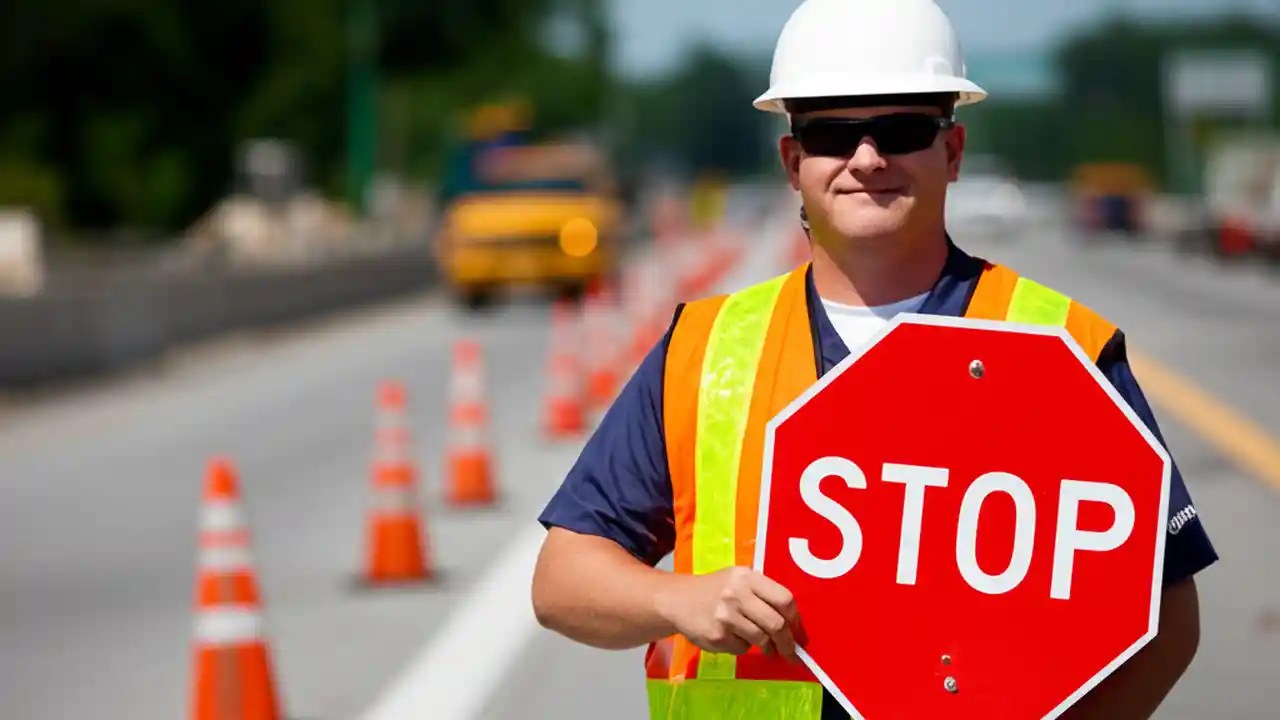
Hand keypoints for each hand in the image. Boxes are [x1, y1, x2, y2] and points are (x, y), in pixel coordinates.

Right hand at [657, 566, 805, 660]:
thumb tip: (792, 623)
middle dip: (787, 642)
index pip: (784, 599)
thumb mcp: (738, 580)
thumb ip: (762, 594)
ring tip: (764, 646)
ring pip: (761, 639)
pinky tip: (732, 637)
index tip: (797, 630)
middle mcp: (737, 594)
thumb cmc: (714, 589)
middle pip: (776, 623)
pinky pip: (742, 648)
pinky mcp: (717, 636)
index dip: (795, 618)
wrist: (676, 599)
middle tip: (790, 650)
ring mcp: (726, 616)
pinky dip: (743, 646)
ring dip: (766, 647)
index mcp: (747, 577)